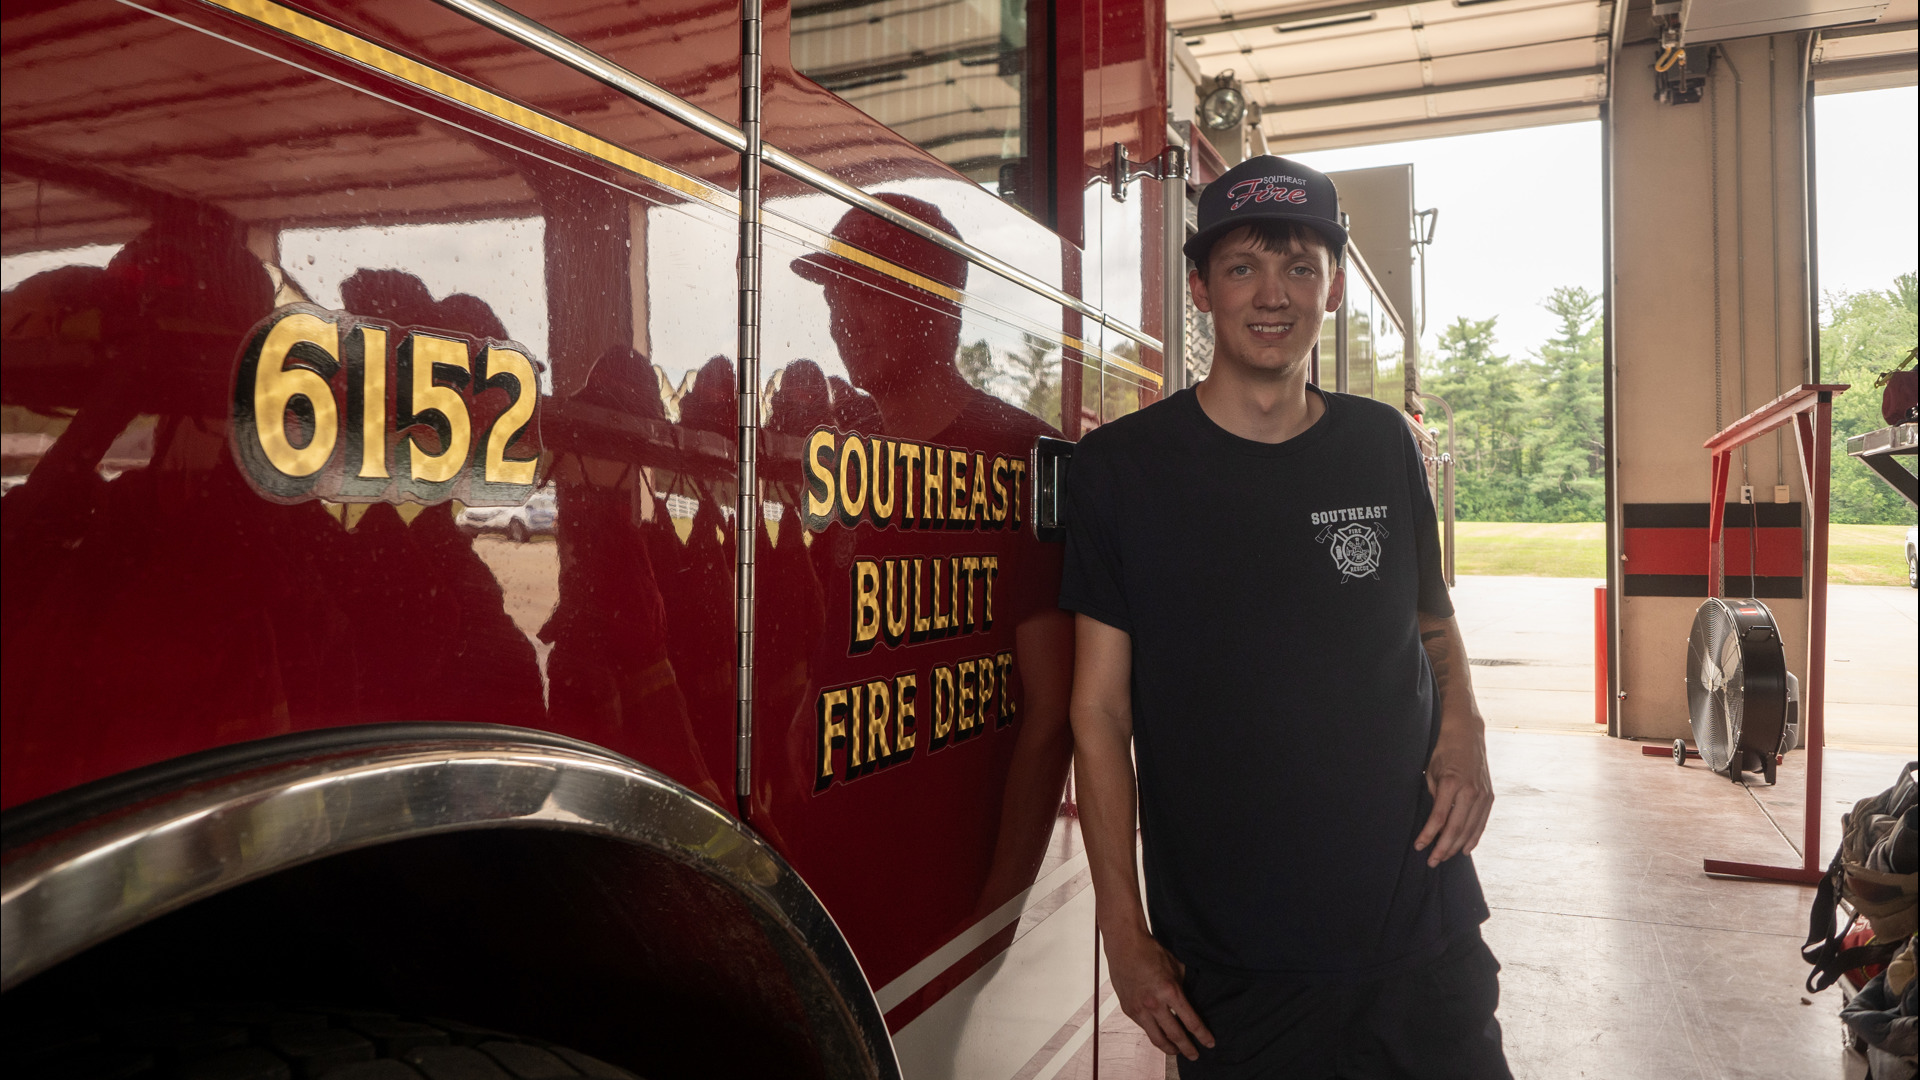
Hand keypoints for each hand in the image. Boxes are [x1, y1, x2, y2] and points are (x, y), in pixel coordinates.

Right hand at [1105, 927, 1214, 1059]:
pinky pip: (1144, 1028)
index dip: (1202, 1035)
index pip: (1190, 1021)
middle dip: (1187, 1048)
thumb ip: (1183, 987)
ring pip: (1157, 1038)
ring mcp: (1139, 1008)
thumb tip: (1190, 1000)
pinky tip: (1160, 1035)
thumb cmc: (1151, 952)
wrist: (1125, 945)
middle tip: (1195, 1055)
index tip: (1209, 1043)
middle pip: (1175, 1035)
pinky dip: (1154, 1033)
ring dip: (1169, 1048)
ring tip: (1177, 1051)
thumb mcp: (1175, 968)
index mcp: (1170, 991)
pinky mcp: (1128, 1009)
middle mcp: (1154, 1004)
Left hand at [1414, 724, 1493, 867]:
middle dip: (1442, 848)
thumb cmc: (1443, 751)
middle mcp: (1470, 791)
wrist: (1467, 734)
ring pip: (1470, 829)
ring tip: (1444, 857)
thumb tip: (1433, 820)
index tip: (1419, 847)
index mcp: (1451, 783)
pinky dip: (1473, 837)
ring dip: (1456, 846)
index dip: (1428, 836)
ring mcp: (1483, 794)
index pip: (1439, 818)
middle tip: (1431, 861)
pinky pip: (1481, 822)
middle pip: (1456, 828)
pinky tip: (1465, 849)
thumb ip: (1433, 796)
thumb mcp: (1431, 771)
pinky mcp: (1489, 796)